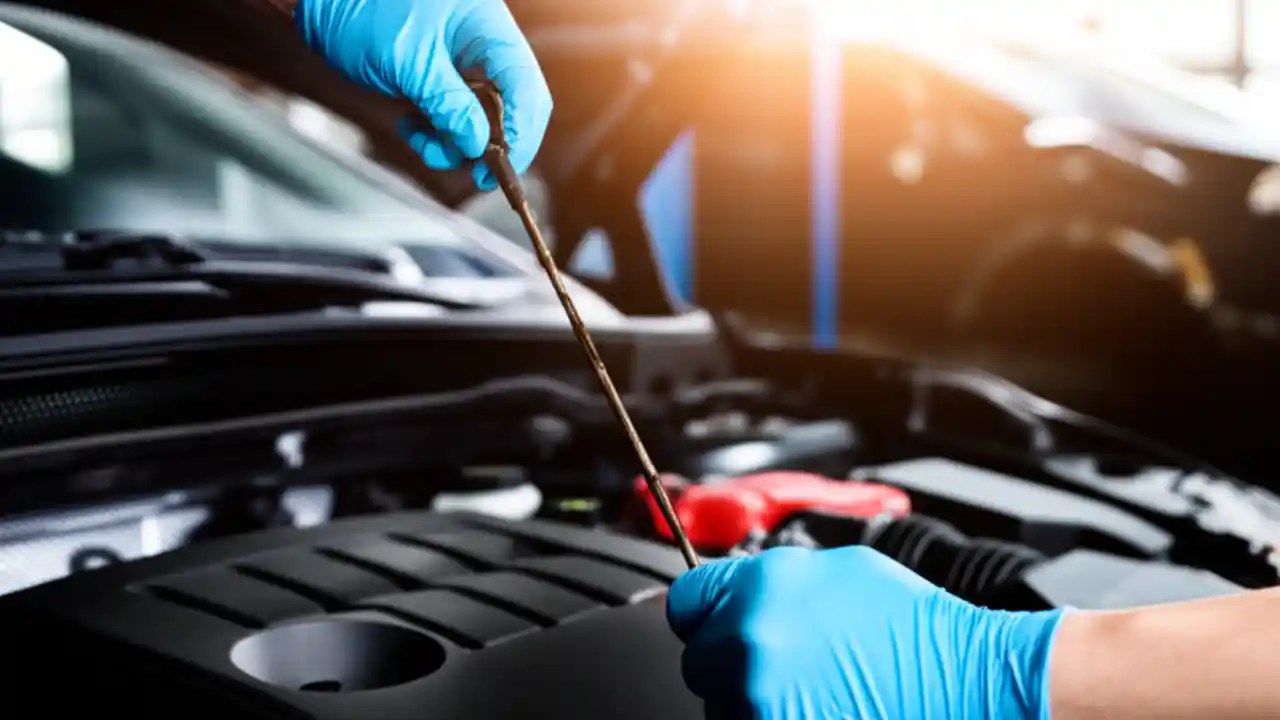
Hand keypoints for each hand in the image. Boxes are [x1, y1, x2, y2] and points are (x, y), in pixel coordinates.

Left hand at [295, 0, 551, 188]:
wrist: (318, 2)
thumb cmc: (360, 11)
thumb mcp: (409, 64)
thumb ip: (449, 106)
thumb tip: (478, 147)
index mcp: (486, 26)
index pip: (525, 86)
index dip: (522, 131)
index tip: (504, 168)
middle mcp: (481, 43)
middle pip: (510, 106)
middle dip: (490, 144)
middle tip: (475, 175)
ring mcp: (461, 61)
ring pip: (479, 118)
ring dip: (456, 143)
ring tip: (425, 144)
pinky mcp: (439, 77)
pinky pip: (453, 116)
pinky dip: (436, 133)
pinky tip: (410, 127)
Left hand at [666, 546, 1064, 718]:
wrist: (966, 680)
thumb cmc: (914, 627)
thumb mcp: (839, 571)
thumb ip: (771, 579)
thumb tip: (730, 590)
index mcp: (760, 586)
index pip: (686, 601)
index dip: (707, 614)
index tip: (720, 626)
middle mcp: (749, 639)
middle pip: (700, 659)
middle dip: (731, 662)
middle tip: (788, 666)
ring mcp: (758, 696)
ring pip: (721, 704)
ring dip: (750, 700)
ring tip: (812, 691)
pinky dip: (770, 718)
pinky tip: (816, 707)